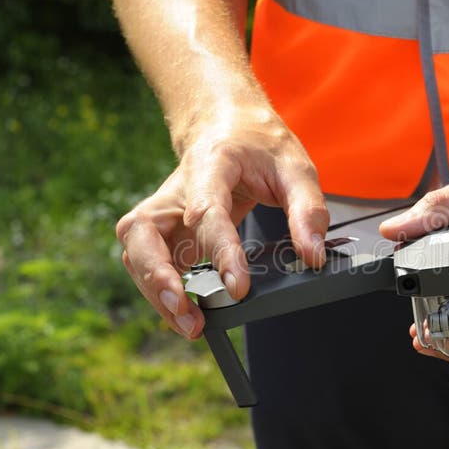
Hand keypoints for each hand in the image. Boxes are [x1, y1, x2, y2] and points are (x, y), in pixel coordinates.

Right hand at [116, 102, 328, 337]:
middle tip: (188, 312)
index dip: (220, 251)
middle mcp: (176, 189)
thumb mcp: (295, 167)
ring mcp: (165, 211)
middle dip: (158, 277)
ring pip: (136, 250)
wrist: (228, 125)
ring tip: (188, 324)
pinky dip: (159, 289)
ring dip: (153, 289)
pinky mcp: (165, 230)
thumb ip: (307, 211)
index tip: (237, 287)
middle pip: (143, 232)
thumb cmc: (259, 144)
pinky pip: (148, 261)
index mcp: (210, 165)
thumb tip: (312, 256)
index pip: (206, 212)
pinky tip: (183, 312)